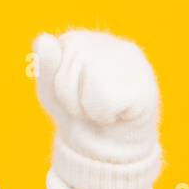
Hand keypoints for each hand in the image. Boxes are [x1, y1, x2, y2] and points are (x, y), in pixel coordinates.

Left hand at [33, 28, 159, 164]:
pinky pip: (106, 99)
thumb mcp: (52, 93)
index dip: (56, 85)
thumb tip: (43, 38)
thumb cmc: (80, 115)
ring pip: (91, 81)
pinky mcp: (144, 83)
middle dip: (71, 99)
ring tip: (103, 110)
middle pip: (71, 70)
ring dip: (88, 108)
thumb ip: (45, 66)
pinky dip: (105, 115)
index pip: (53, 54)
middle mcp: (109, 43)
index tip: (70, 95)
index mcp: (82, 40)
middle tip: (88, 108)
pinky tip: (119, 114)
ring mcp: (131, 62)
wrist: (110, 150)